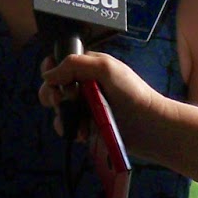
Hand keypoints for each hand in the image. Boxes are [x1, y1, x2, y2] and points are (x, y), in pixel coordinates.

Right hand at [39, 51, 162, 139]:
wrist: (150, 126)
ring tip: (78, 122)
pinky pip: (67, 128)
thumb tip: (47, 75)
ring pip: (58, 110)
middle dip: (52, 95)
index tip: (57, 81)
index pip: (59, 63)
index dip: (52, 71)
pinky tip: (84, 133)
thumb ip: (74, 64)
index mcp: (88, 67)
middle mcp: (84, 85)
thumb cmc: (132, 92)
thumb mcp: (105, 68)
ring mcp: (85, 107)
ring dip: (63, 116)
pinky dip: (70, 130)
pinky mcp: (87, 127)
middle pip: (53, 87)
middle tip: (61, 101)